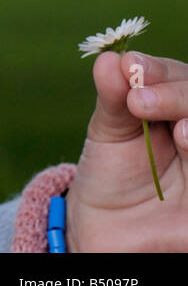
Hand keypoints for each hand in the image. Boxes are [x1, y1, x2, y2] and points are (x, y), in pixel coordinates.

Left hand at [66, 51, 187, 250]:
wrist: (105, 226)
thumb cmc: (113, 172)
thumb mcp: (109, 132)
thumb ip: (113, 98)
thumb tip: (110, 59)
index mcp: (177, 108)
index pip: (180, 79)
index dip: (160, 70)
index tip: (132, 66)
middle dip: (176, 95)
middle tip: (139, 100)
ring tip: (176, 128)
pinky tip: (187, 137)